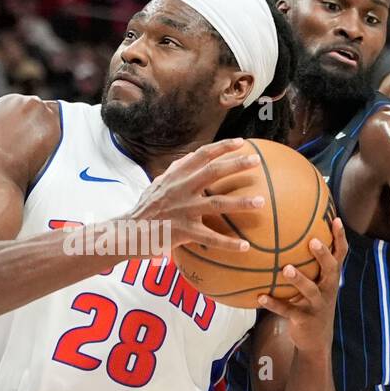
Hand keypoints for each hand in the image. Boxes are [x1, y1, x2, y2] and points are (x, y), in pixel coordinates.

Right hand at [125, 137, 264, 254]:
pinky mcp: (183, 231)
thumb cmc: (145, 209)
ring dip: (241, 202)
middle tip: (257, 162)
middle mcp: (180, 189)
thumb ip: (175, 172)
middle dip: (237, 165)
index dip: (222, 147)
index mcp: (175, 176)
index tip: (242, 143)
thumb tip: (190, 158)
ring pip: (217, 204)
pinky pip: (211, 238)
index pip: (201, 155)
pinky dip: (228, 243)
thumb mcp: (158, 185)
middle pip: (213, 172)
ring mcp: (183, 210)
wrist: (128, 232)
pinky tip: (245, 247)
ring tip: (261, 202)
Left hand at [256, 220, 347, 353]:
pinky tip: (260, 297)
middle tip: (313, 241)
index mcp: (330, 279)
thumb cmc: (311, 304)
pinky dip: (273, 304)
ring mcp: (316, 305)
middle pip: (330, 270)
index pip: (340, 255)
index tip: (335, 219)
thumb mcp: (315, 285)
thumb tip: (288, 236)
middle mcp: (327, 290)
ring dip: (298, 280)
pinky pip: (287, 310)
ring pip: (310, 291)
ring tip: (286, 269)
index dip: (339, 238)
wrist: (315, 339)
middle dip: (323, 255)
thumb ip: (308, 265)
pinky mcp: (303, 319)